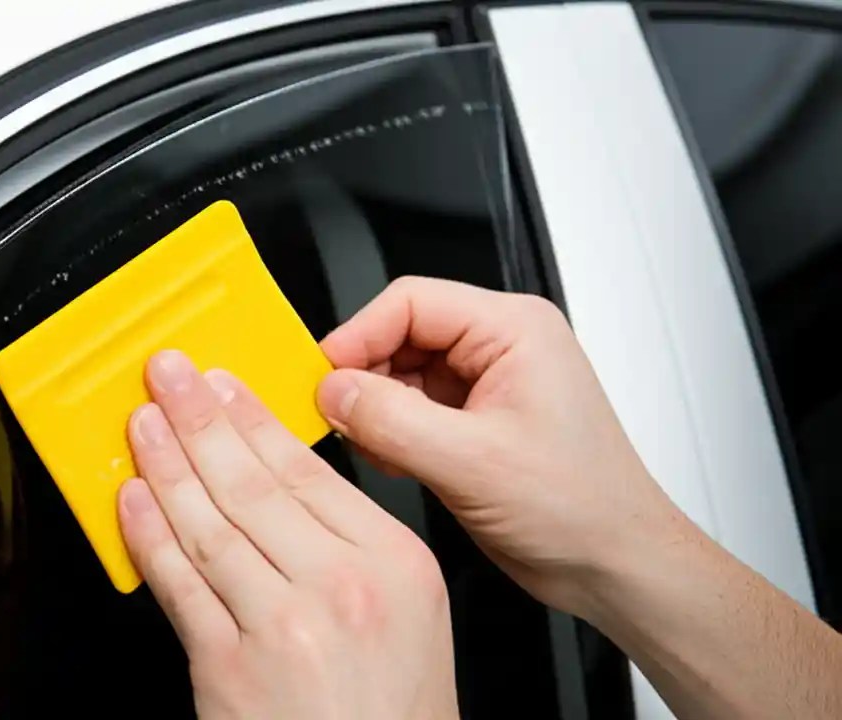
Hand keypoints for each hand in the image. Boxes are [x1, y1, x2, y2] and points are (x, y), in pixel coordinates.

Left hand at [118, 350, 457, 719]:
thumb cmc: (396, 707)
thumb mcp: (409, 607)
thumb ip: (350, 539)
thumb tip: (276, 477)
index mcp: (393, 561)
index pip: (308, 471)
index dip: (252, 418)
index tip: (222, 383)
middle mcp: (341, 588)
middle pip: (252, 485)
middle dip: (200, 419)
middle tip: (167, 375)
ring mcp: (284, 628)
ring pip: (209, 525)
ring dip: (165, 465)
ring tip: (142, 421)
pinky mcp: (231, 670)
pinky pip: (180, 586)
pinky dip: (150, 536)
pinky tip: (132, 498)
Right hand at [316, 277, 684, 616]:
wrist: (613, 565)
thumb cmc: (582, 509)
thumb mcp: (472, 462)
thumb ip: (392, 420)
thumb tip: (334, 390)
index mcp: (514, 330)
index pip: (410, 302)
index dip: (359, 335)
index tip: (322, 375)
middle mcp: (501, 348)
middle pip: (400, 334)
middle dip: (364, 376)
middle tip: (336, 416)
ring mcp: (486, 386)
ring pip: (400, 374)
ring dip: (376, 410)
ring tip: (375, 448)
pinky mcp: (472, 422)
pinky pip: (410, 409)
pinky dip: (389, 433)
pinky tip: (394, 463)